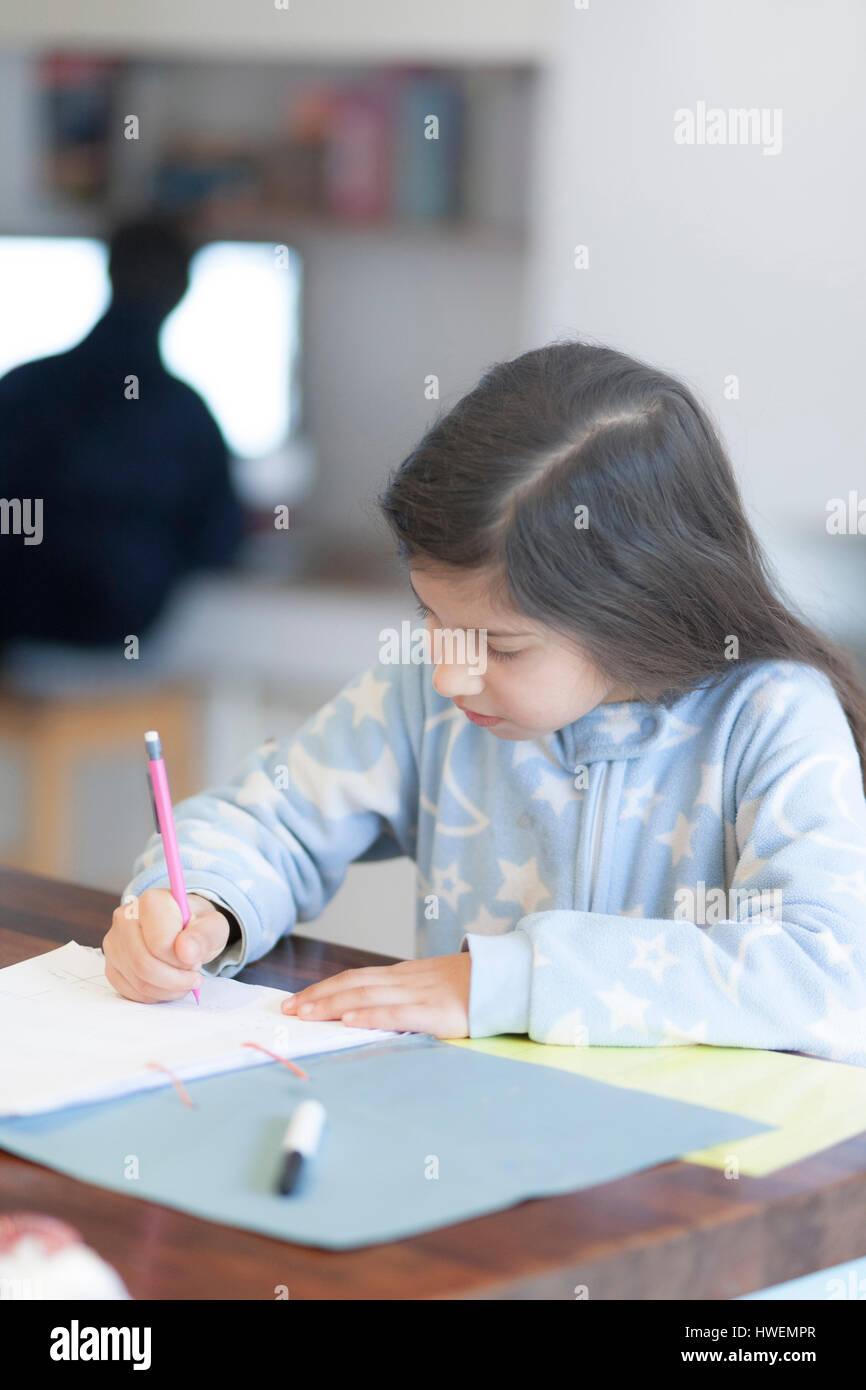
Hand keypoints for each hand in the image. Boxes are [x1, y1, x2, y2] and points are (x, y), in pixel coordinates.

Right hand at [103, 889, 230, 1002]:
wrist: (183, 929)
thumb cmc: (196, 925)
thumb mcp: (212, 926)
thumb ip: (203, 936)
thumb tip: (186, 952)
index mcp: (151, 902)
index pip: (159, 944)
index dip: (182, 960)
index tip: (195, 960)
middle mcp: (125, 918)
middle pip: (144, 965)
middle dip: (175, 980)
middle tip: (193, 976)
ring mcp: (114, 942)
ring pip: (138, 982)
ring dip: (168, 990)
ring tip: (183, 979)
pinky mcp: (111, 965)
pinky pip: (131, 992)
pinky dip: (155, 995)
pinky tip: (169, 985)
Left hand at [281, 953, 471, 1037]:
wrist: (507, 979)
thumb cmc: (471, 986)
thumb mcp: (431, 984)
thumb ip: (403, 994)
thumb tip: (371, 1006)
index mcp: (403, 975)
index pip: (354, 978)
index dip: (324, 987)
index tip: (297, 999)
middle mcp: (404, 981)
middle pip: (352, 984)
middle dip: (317, 996)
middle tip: (288, 1009)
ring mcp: (418, 994)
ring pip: (366, 995)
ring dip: (332, 1004)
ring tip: (306, 1014)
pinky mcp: (434, 1012)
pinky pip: (396, 1013)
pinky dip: (370, 1015)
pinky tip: (350, 1019)